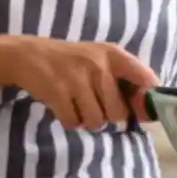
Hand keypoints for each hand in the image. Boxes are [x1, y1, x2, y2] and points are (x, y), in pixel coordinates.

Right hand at [0, 36, 158, 130]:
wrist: (29, 55)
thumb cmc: (72, 60)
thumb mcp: (100, 60)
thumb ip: (124, 80)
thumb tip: (147, 112)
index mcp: (114, 55)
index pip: (145, 78)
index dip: (147, 101)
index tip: (142, 111)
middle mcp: (99, 65)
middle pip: (118, 113)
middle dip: (107, 116)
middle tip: (95, 104)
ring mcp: (77, 78)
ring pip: (96, 121)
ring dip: (87, 120)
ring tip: (78, 104)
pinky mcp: (58, 92)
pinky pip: (74, 123)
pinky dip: (69, 120)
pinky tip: (64, 106)